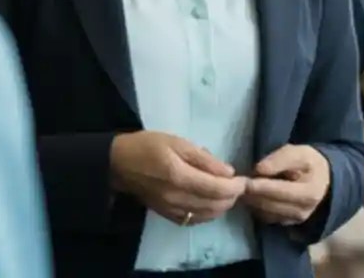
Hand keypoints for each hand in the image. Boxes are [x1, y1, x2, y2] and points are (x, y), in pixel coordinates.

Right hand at [109, 131, 247, 226]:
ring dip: (222, 206)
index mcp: (179, 175)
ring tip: (227, 193)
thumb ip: (204, 158)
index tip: (244, 180)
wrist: (120, 164)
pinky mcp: (167, 215)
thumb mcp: (177, 142)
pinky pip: (194, 220)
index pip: (216, 189)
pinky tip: (211, 203)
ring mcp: (171, 209)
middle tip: (238, 185)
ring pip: (207, 215)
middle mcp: (176, 197)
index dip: (235, 187)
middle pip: (214, 205)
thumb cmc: (148, 146)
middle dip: (231, 197)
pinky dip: (208, 213)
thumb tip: (228, 172)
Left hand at [243, 144, 330, 225]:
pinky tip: (251, 195)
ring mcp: (293, 221)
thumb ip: (280, 159)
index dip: (259, 186)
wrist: (323, 181)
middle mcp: (302, 212)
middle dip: (252, 194)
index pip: (279, 191)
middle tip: (237, 182)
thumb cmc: (309, 163)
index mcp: (309, 193)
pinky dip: (255, 207)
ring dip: (251, 201)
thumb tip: (259, 170)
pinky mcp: (285, 224)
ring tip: (243, 187)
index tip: (243, 180)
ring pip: (264, 212)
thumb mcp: (300, 153)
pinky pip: (264, 217)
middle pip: (269, 204)